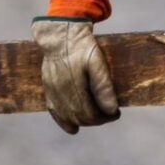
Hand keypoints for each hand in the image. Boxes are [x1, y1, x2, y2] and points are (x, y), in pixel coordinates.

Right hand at [31, 17, 119, 133]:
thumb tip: (112, 110)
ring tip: (97, 115)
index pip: (91, 115)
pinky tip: (74, 128)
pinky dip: (65, 122)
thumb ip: (103, 87)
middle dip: (98, 120)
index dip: (106, 117)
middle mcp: (61, 94)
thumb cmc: (82, 47)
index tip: (117, 113)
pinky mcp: (48, 91)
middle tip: (110, 114)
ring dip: (84, 121)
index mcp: (75, 88)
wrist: (61, 35)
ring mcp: (53, 94)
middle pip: (81, 118)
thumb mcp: (97, 62)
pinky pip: (55, 113)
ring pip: (69, 118)